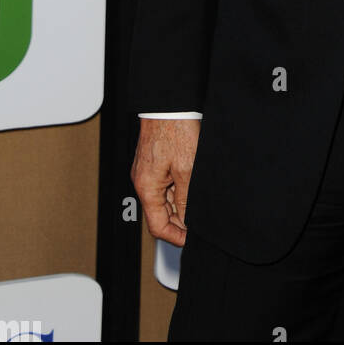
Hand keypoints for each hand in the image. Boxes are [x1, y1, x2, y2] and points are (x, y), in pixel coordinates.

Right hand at [131, 118, 200, 247]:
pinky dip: (178, 190)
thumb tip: (188, 222)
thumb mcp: (187, 169)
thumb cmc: (175, 130)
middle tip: (200, 223)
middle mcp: (143, 181)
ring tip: (200, 204)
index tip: (191, 239)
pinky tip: (193, 185)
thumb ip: (186, 198)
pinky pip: (165, 184)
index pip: (157, 226)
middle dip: (180, 221)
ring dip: (181, 204)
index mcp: (147, 187)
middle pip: (160, 213)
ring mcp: (147, 171)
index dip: (176, 237)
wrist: (170, 104)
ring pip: (164, 198)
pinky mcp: (154, 161)